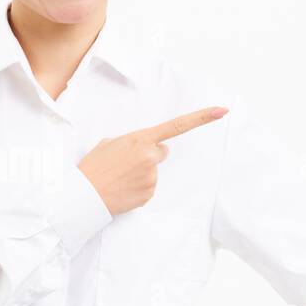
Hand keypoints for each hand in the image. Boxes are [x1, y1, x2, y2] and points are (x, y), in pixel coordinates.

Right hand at [78, 106, 227, 215]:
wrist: (83, 194)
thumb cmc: (93, 166)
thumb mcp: (109, 144)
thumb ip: (132, 142)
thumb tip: (147, 149)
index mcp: (141, 139)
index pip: (177, 126)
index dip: (202, 118)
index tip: (222, 111)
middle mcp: (151, 156)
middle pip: (160, 152)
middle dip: (148, 156)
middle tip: (125, 163)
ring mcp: (152, 177)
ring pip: (152, 172)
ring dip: (139, 174)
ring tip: (118, 177)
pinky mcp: (149, 194)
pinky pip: (148, 188)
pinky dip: (137, 188)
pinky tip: (122, 188)